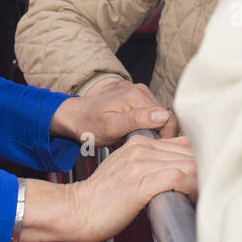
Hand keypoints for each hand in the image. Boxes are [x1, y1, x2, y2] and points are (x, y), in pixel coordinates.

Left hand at [51, 78, 176, 146]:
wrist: (74, 116)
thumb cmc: (88, 124)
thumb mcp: (111, 127)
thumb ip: (137, 120)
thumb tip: (162, 116)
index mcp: (137, 95)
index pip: (168, 118)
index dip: (165, 138)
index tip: (154, 150)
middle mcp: (141, 91)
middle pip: (165, 117)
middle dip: (160, 135)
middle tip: (145, 149)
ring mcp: (139, 93)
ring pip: (159, 117)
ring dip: (154, 132)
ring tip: (139, 142)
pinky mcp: (136, 99)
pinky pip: (151, 115)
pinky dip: (148, 127)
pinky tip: (137, 135)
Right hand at [61, 136, 196, 241]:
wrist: (77, 210)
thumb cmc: (102, 197)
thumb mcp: (126, 170)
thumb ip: (150, 164)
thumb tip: (179, 172)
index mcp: (139, 142)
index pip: (183, 143)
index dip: (198, 160)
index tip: (204, 177)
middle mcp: (141, 149)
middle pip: (189, 153)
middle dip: (205, 172)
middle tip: (211, 189)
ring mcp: (141, 165)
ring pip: (187, 164)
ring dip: (202, 181)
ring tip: (206, 197)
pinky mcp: (141, 184)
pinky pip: (178, 178)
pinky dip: (191, 187)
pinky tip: (192, 197)